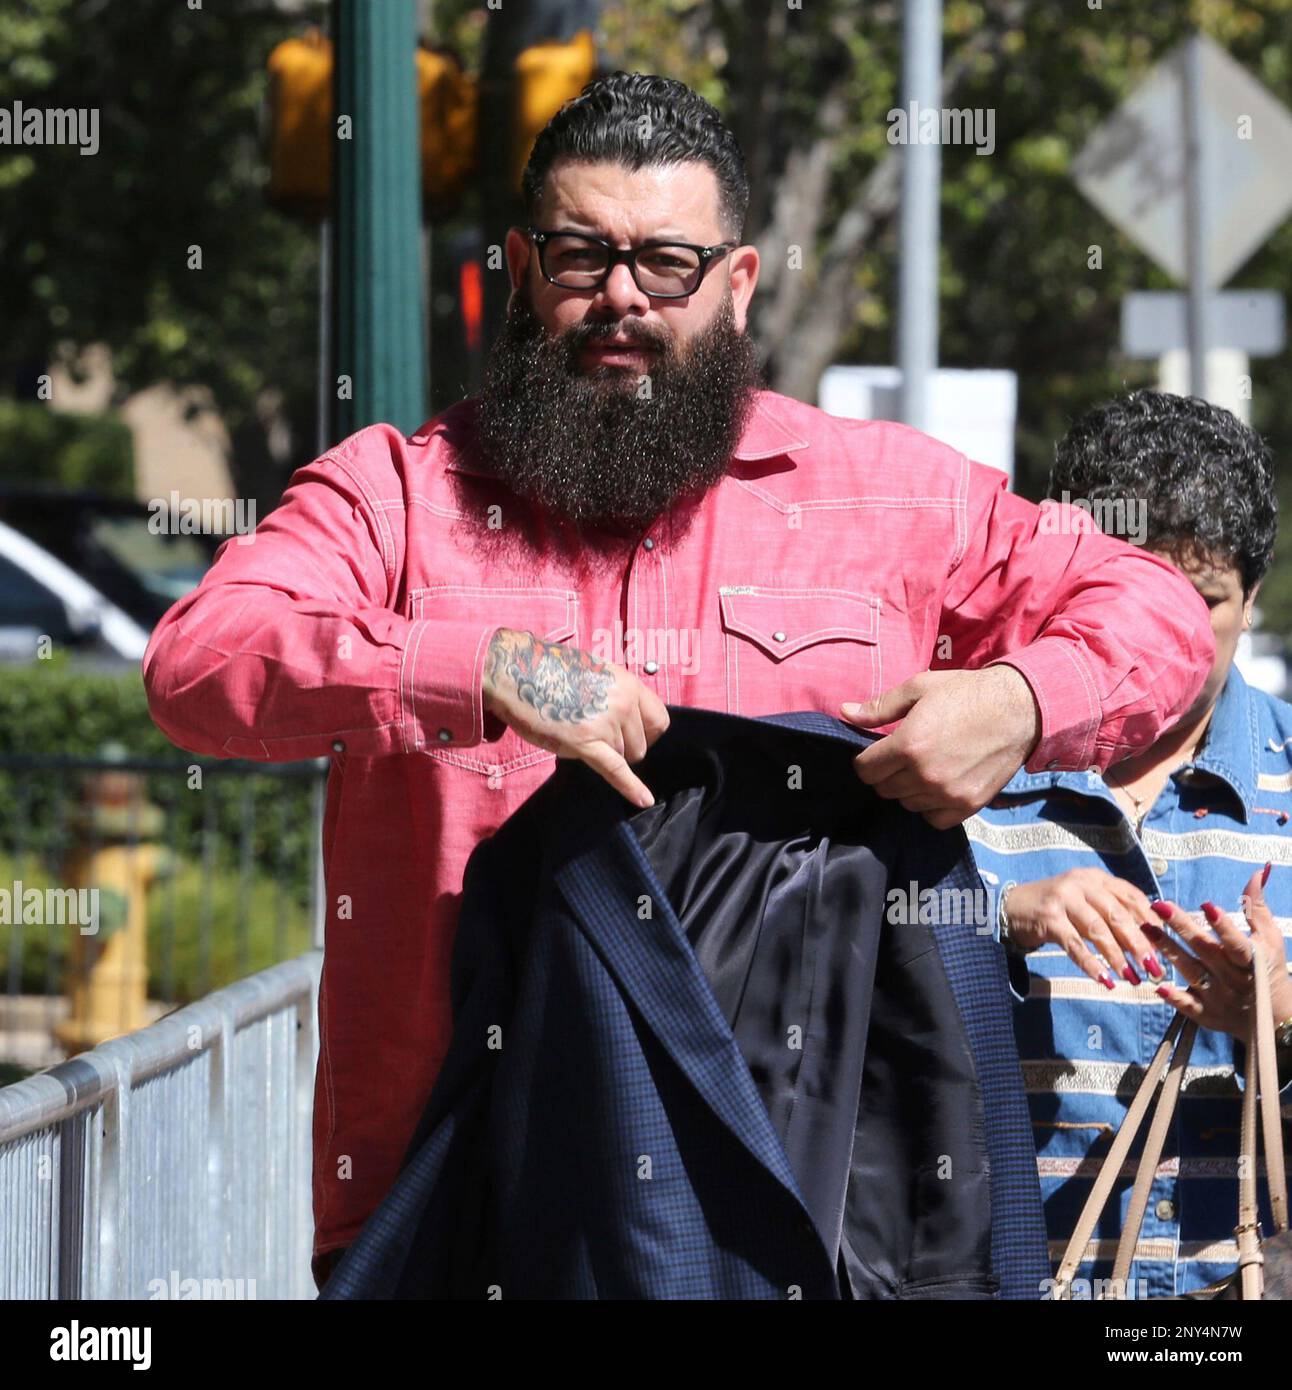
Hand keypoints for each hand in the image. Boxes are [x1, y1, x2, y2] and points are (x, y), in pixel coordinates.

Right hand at [482, 627, 669, 808]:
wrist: (516, 670)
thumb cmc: (552, 671)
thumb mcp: (596, 672)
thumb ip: (616, 694)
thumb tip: (627, 717)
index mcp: (628, 683)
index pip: (660, 720)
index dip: (648, 733)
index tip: (635, 735)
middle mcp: (623, 703)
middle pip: (639, 745)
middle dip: (621, 747)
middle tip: (596, 734)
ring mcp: (605, 724)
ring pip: (622, 757)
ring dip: (604, 753)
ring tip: (578, 733)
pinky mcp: (585, 743)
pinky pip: (615, 770)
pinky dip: (630, 788)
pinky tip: (643, 800)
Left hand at [842, 665, 1040, 828]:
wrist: (1019, 709)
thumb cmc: (966, 693)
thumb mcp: (919, 688)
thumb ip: (879, 706)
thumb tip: (844, 712)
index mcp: (909, 745)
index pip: (865, 770)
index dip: (866, 760)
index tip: (877, 752)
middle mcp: (925, 775)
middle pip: (883, 789)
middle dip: (886, 773)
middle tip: (902, 757)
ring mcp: (947, 794)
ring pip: (906, 804)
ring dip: (908, 789)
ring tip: (923, 768)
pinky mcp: (968, 806)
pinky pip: (932, 820)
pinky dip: (930, 807)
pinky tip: (937, 787)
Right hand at [1000, 869, 1165, 985]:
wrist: (1010, 906)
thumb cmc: (1056, 907)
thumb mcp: (1085, 900)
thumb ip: (1111, 909)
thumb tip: (1150, 936)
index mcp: (1095, 878)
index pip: (1131, 897)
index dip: (1150, 922)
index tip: (1165, 945)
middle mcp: (1080, 883)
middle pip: (1118, 915)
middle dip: (1139, 943)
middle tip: (1154, 967)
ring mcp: (1063, 899)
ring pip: (1097, 930)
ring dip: (1118, 957)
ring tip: (1133, 978)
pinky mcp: (1048, 918)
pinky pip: (1074, 945)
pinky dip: (1091, 965)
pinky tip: (1105, 981)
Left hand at [1147, 867, 1291, 1038]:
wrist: (1274, 1020)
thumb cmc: (1269, 969)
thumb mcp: (1270, 938)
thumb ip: (1257, 908)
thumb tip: (1258, 872)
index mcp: (1252, 960)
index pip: (1237, 944)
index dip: (1224, 927)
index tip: (1206, 906)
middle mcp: (1234, 979)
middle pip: (1206, 951)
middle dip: (1182, 928)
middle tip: (1159, 905)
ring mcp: (1219, 997)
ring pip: (1191, 972)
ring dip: (1168, 951)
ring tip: (1145, 928)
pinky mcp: (1207, 1014)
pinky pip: (1189, 1006)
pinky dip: (1175, 997)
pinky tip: (1158, 986)